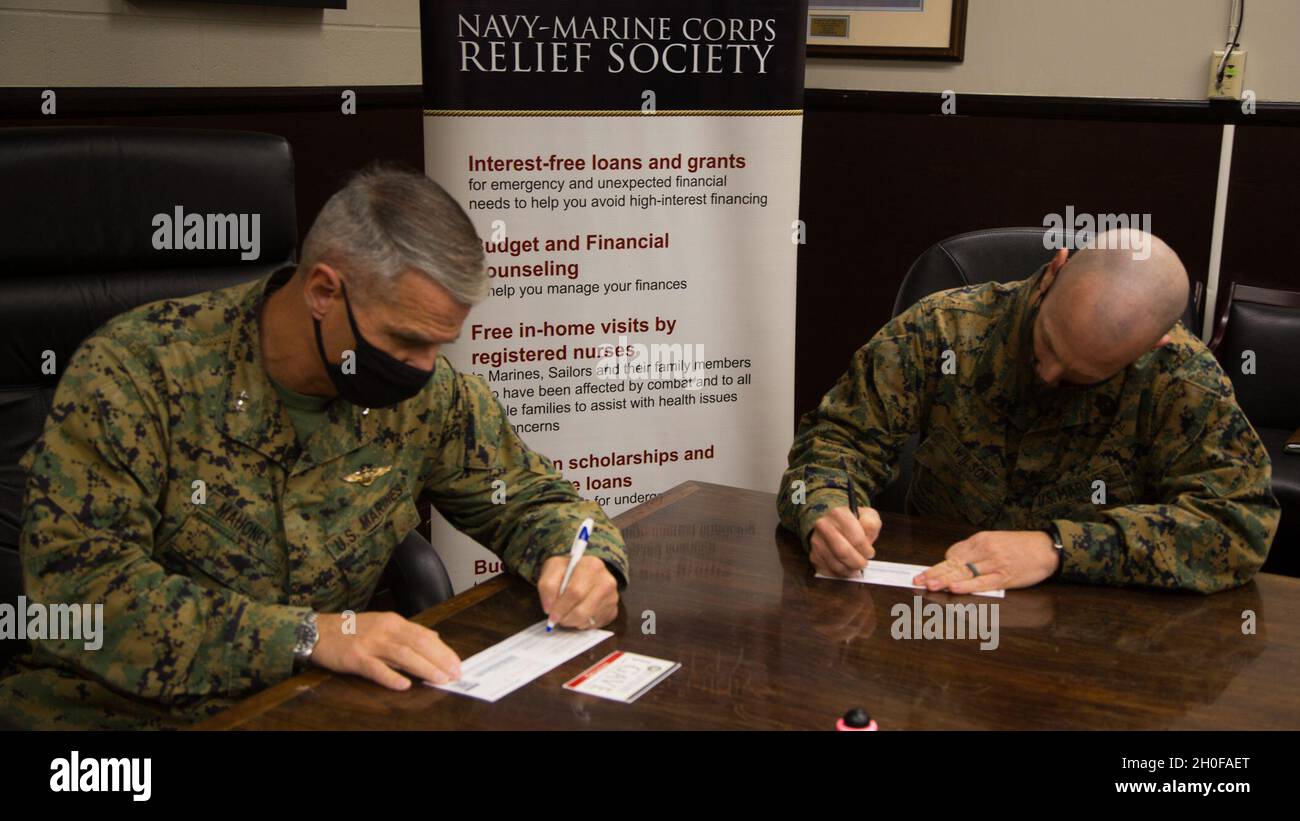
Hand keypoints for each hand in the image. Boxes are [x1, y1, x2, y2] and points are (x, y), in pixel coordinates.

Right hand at [311, 612, 460, 689]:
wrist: (318, 631)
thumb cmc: (352, 630)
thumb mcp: (383, 624)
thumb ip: (408, 632)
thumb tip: (435, 638)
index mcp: (394, 622)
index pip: (425, 635)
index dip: (443, 650)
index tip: (456, 663)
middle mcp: (385, 630)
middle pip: (418, 644)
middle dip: (439, 660)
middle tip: (455, 673)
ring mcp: (370, 643)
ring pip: (402, 655)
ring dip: (424, 668)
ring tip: (439, 679)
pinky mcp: (355, 657)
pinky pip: (376, 668)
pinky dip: (391, 677)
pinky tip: (404, 685)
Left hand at [538, 555, 618, 628]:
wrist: (583, 572)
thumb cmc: (567, 571)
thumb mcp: (553, 569)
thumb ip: (547, 586)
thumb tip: (549, 607)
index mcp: (592, 565)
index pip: (575, 592)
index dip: (560, 607)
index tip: (551, 614)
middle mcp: (606, 581)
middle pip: (582, 610)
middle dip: (565, 618)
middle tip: (557, 619)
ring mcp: (612, 597)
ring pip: (587, 619)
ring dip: (572, 622)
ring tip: (566, 614)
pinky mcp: (613, 610)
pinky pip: (594, 625)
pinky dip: (582, 624)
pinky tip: (577, 614)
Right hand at [809, 506, 882, 576]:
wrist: (832, 524)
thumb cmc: (853, 522)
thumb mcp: (867, 516)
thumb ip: (871, 524)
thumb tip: (868, 538)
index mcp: (838, 514)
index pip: (856, 538)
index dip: (866, 550)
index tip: (870, 553)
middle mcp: (824, 526)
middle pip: (843, 552)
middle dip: (857, 562)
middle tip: (863, 564)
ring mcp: (816, 541)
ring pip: (835, 564)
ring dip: (849, 570)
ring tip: (856, 567)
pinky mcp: (814, 555)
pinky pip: (827, 571)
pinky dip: (839, 574)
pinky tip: (846, 568)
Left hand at [913, 531, 1059, 593]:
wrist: (1047, 548)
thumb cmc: (1021, 546)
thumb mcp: (996, 540)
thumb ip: (976, 550)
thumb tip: (956, 558)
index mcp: (981, 540)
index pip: (954, 553)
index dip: (940, 565)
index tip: (926, 573)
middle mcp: (985, 551)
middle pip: (955, 563)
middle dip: (935, 572)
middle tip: (918, 580)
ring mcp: (994, 564)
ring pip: (965, 573)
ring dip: (945, 580)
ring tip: (929, 585)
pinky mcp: (1004, 577)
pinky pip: (982, 583)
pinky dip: (967, 585)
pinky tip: (954, 588)